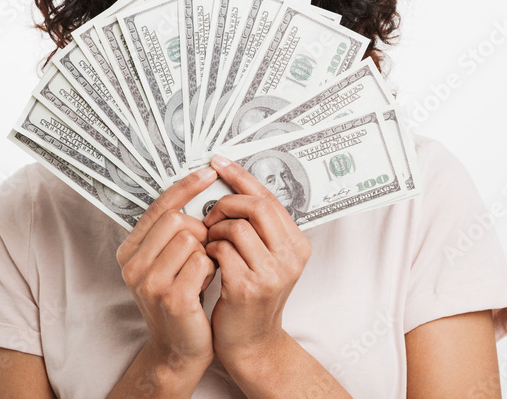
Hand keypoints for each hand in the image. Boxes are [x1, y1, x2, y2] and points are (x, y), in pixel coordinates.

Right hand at [116, 166, 219, 372]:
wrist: (179, 350)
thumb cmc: (180, 300)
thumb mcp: (167, 262)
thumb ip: (171, 232)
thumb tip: (199, 189)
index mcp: (129, 251)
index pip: (159, 207)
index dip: (185, 187)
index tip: (209, 172)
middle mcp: (133, 265)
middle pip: (176, 219)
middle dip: (200, 229)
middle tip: (205, 249)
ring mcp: (150, 283)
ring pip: (190, 238)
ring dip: (206, 251)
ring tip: (203, 271)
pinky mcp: (172, 297)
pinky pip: (202, 261)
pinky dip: (211, 268)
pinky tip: (207, 283)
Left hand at [202, 154, 312, 367]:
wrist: (251, 344)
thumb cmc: (251, 297)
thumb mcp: (266, 258)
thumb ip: (258, 227)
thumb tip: (232, 185)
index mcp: (297, 244)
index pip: (269, 198)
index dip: (241, 177)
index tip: (218, 162)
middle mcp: (291, 257)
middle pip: (257, 207)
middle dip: (226, 204)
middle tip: (210, 214)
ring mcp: (272, 274)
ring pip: (237, 227)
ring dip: (214, 230)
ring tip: (209, 242)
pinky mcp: (248, 288)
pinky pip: (221, 250)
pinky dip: (209, 250)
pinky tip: (208, 260)